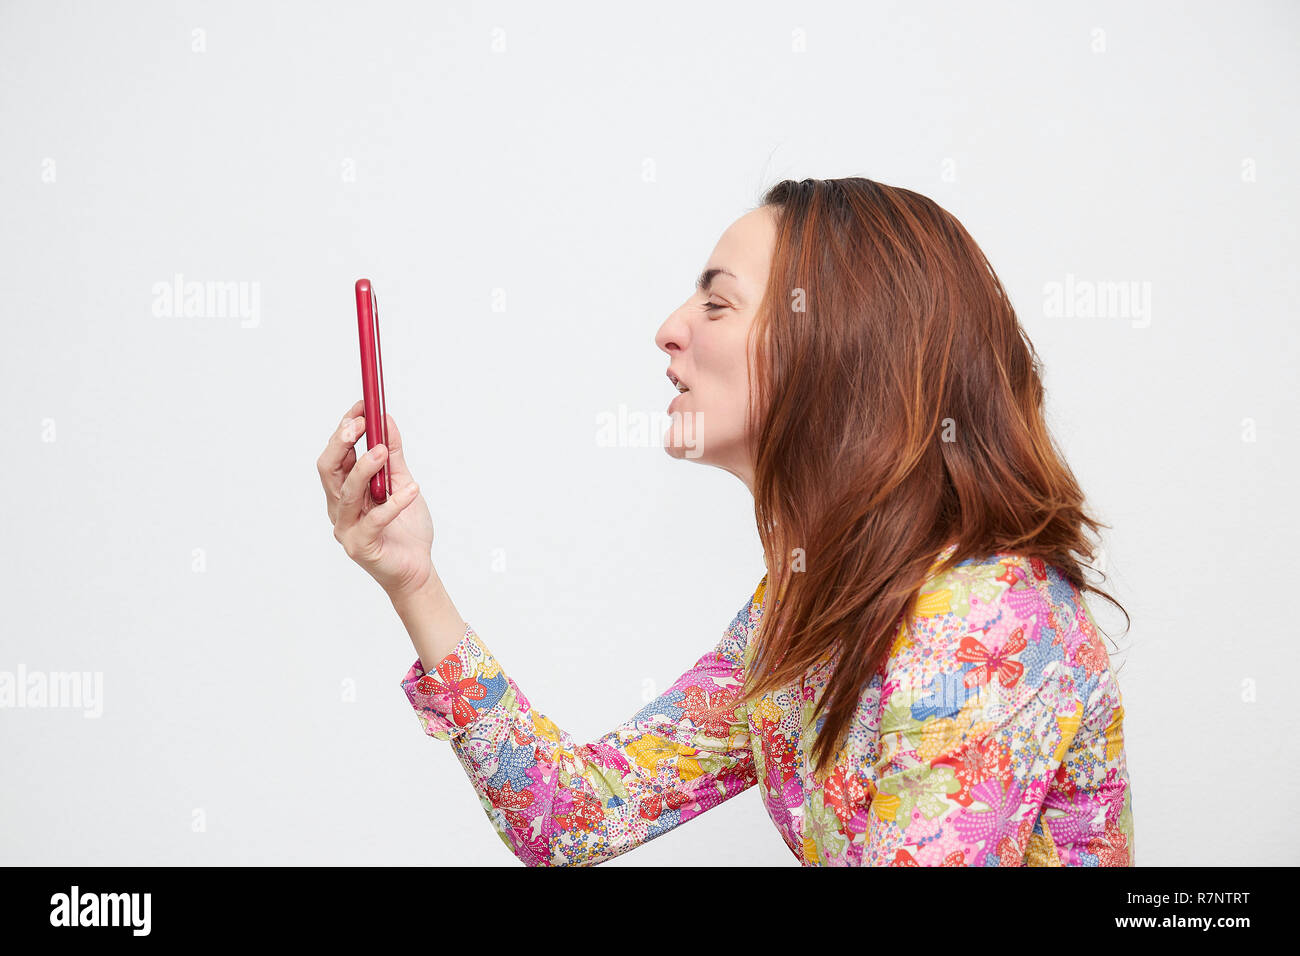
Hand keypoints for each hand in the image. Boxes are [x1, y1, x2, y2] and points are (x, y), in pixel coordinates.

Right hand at [317, 399, 434, 599]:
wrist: (417, 569)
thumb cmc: (406, 529)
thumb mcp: (402, 483)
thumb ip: (393, 457)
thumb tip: (387, 422)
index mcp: (345, 490)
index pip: (337, 454)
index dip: (346, 428)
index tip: (363, 406)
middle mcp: (340, 507)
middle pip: (329, 469)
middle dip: (342, 443)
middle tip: (361, 424)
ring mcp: (346, 528)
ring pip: (346, 492)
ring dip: (365, 467)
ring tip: (384, 452)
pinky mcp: (361, 546)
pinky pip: (374, 520)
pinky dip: (393, 503)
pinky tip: (411, 489)